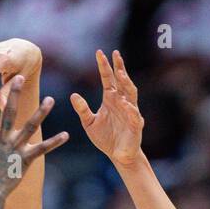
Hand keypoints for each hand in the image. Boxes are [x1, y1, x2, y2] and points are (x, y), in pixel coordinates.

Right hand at [0, 78, 66, 198]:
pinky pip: (42, 149)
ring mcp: (15, 148)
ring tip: (51, 100)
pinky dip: (54, 143)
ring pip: (30, 127)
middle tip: (19, 77)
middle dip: (13, 94)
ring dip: (41, 113)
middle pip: (9, 113)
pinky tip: (66, 135)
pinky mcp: (26, 159)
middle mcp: (2, 139)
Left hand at [71, 49, 143, 166]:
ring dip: (126, 83)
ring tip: (121, 73)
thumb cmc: (106, 138)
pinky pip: (134, 115)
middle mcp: (122, 101)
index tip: (99, 53)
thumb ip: (82, 109)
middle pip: (122, 81)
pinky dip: (130, 109)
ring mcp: (131, 112)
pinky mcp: (136, 125)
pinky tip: (124, 104)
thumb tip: (73, 95)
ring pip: (131, 94)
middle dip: (119, 68)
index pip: (108, 78)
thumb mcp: (89, 123)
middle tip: (115, 54)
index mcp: (111, 99)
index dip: (104, 66)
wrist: (118, 155)